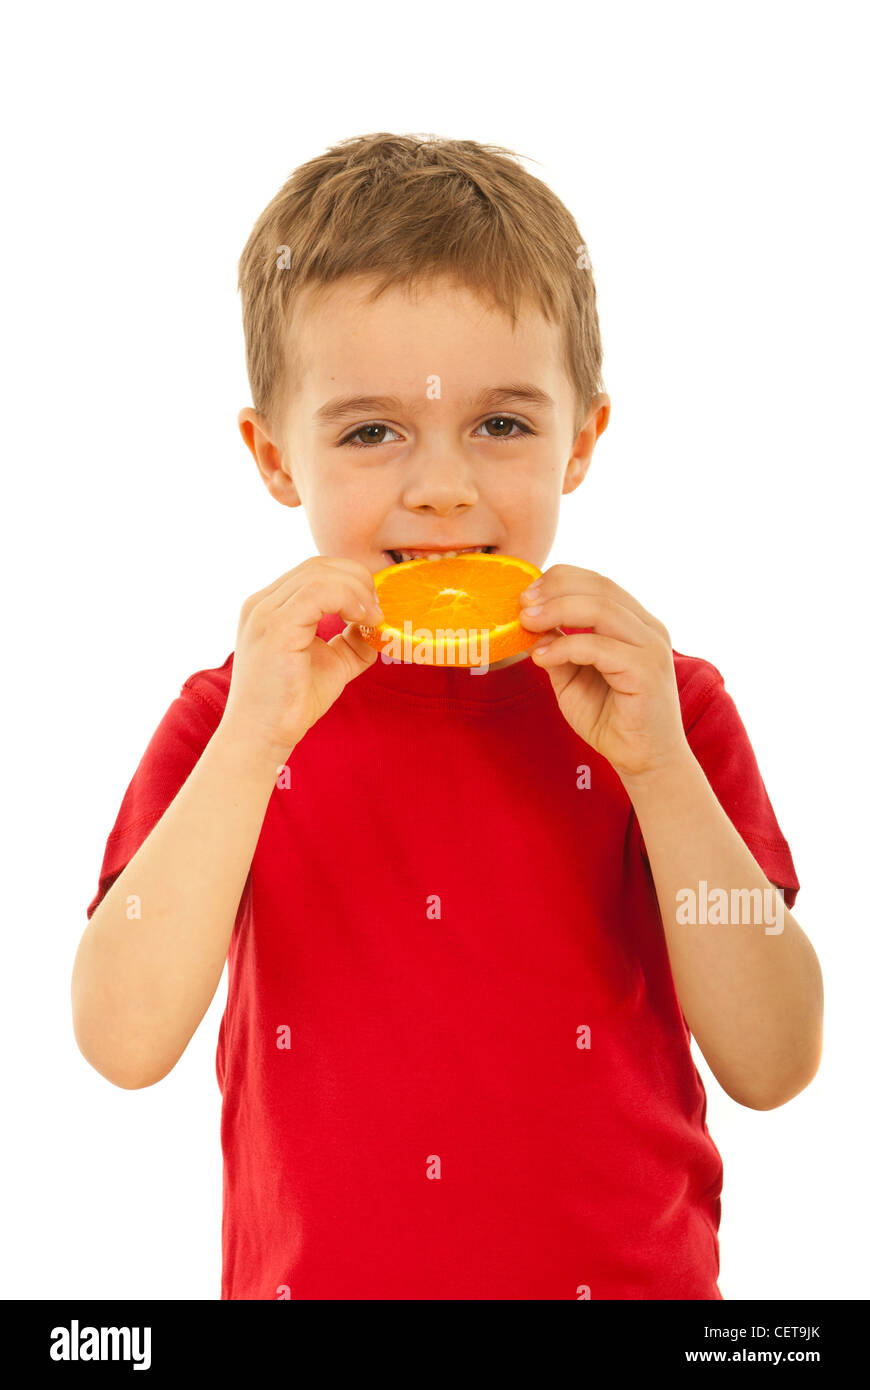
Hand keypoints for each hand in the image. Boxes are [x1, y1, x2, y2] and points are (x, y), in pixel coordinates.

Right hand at [222, 556, 381, 756]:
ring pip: (321, 574)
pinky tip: (363, 620)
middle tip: (378, 609)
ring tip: (373, 616)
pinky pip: (319, 592)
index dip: (350, 579)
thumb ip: (352, 640)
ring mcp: (265, 612)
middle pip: (318, 565)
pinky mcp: (275, 627)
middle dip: (357, 580)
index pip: (314, 571)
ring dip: (357, 590)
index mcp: (270, 607)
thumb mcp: (332, 662)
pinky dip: (349, 599)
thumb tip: (377, 624)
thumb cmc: (290, 703)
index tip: (373, 606)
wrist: (262, 736)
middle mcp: (262, 603)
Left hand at [518, 565, 691, 782]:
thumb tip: (530, 621)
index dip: (560, 580)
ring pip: (601, 608)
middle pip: (599, 587)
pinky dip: (565, 646)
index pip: (598, 582)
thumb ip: (558, 647)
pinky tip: (543, 658)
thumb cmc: (611, 719)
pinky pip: (599, 647)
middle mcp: (648, 629)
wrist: (643, 761)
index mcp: (634, 623)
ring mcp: (651, 648)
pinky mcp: (646, 672)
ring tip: (527, 623)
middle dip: (554, 590)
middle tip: (522, 606)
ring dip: (556, 610)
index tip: (526, 595)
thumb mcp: (573, 677)